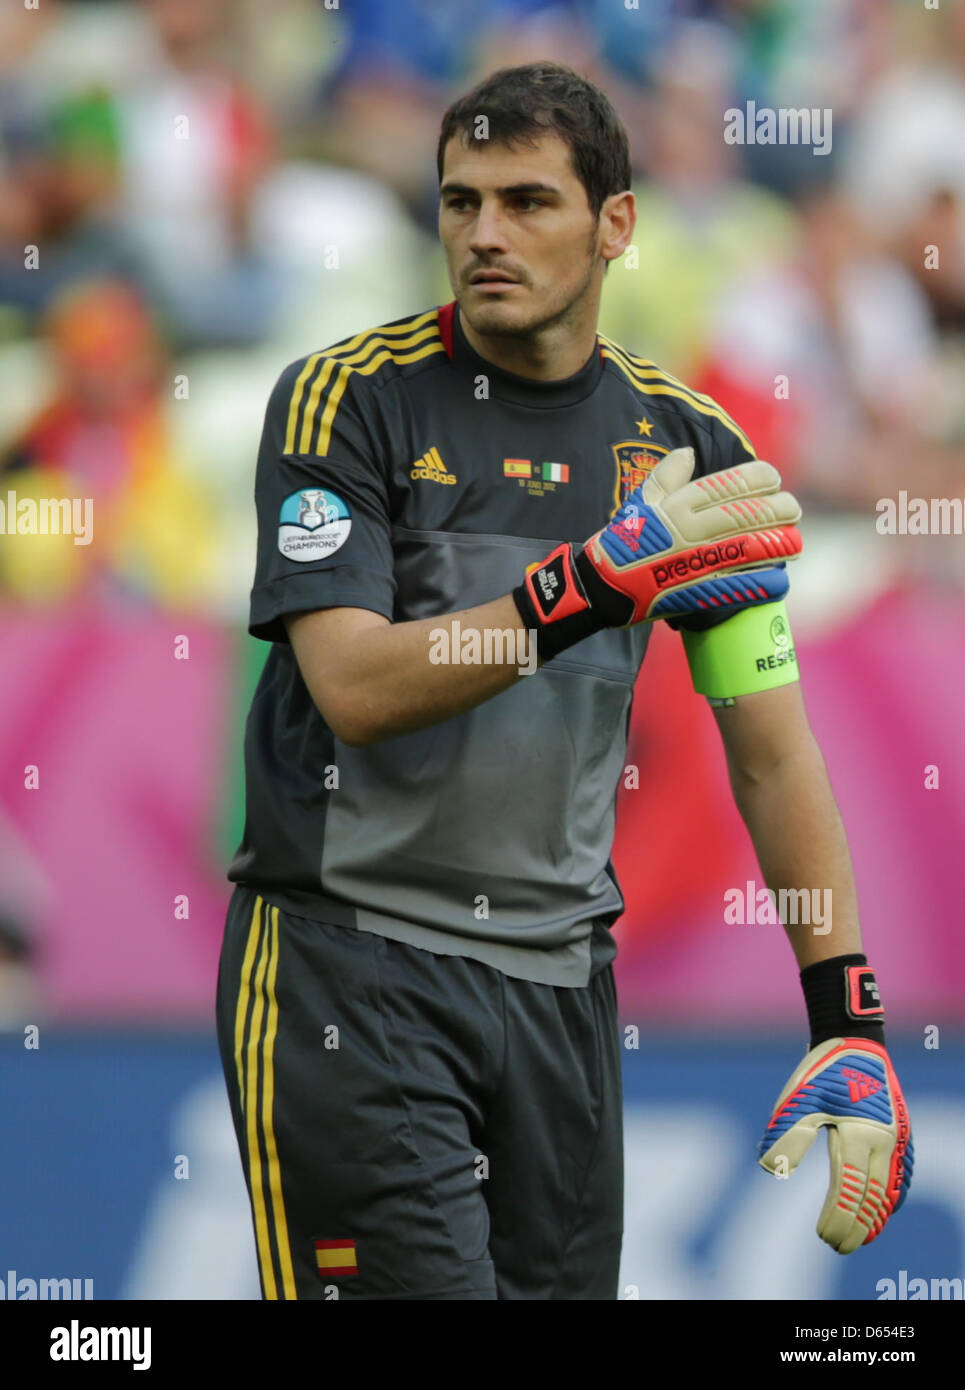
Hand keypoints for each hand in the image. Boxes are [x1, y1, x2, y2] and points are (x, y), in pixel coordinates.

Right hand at [578, 446, 801, 624]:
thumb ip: (666, 476)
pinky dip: (760, 584)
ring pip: (746, 548)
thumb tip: (689, 453)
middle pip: (744, 515)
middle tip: (794, 509)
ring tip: (796, 542)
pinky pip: (735, 587)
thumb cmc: (621, 543)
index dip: (756, 478)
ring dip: (776, 545)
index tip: (774, 478)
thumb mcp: (639, 502)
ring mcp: (693, 563)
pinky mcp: (694, 592)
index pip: (726, 484)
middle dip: (776, 511)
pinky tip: (780, 580)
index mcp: (677, 506)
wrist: (601, 587)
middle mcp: (689, 531)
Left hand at [758, 1037, 913, 1253]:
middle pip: (873, 1197)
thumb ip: (787, 1133)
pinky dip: (892, 1196)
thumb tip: (771, 1169)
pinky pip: (901, 1173)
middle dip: (857, 1226)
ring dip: (877, 1216)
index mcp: (860, 1134)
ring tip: (862, 1237)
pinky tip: (885, 1207)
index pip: (851, 1190)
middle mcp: (885, 1141)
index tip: (823, 1236)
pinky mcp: (900, 1132)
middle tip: (838, 1247)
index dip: (839, 1217)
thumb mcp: (799, 1097)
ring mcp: (897, 1138)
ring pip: (891, 1189)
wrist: (856, 1041)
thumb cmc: (823, 1069)